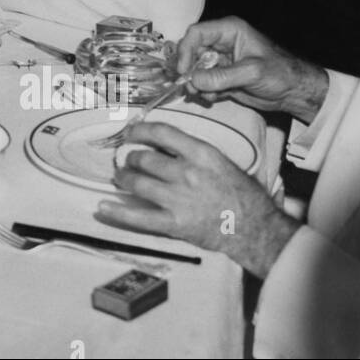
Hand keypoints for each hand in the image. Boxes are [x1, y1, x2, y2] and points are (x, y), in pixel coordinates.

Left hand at [94, 122, 300, 276]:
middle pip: (144, 158)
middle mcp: (187, 173)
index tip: (131, 131)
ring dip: (124, 178)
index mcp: (202, 154)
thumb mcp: (223, 163)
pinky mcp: (175, 223)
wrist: (257, 230)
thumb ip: (194, 152)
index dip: (140, 130)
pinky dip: (118, 212)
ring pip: (137, 182)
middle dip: (131, 158)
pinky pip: (139, 217)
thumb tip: (165, 144)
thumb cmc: (243, 196)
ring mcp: (179, 199)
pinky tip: (103, 207)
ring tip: (121, 177)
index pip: (162, 132)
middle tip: (128, 160)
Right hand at [175, 16, 327, 122]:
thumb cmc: (281, 73)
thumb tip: (194, 80)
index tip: (183, 69)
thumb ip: (222, 77)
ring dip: (196, 84)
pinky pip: (203, 83)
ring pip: (194, 69)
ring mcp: (220, 61)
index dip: (185, 50)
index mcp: (229, 31)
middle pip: (191, 52)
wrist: (294, 92)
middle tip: (191, 87)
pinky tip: (215, 98)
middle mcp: (221, 44)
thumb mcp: (252, 72)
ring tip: (206, 95)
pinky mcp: (220, 77)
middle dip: (189, 70)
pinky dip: (205, 92)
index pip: (196, 33)